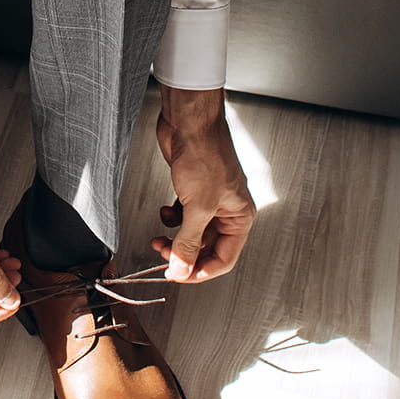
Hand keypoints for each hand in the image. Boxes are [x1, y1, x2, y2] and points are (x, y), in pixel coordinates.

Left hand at [152, 86, 255, 282]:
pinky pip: (182, 217)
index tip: (178, 275)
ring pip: (192, 233)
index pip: (224, 259)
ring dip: (174, 240)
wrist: (190, 122)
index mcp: (240, 216)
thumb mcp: (197, 207)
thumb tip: (182, 268)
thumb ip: (188, 242)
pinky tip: (165, 212)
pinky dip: (171, 219)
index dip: (200, 271)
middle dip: (184, 255)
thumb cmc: (205, 153)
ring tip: (159, 239)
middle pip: (206, 248)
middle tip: (164, 259)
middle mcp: (228, 210)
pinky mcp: (193, 191)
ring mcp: (209, 201)